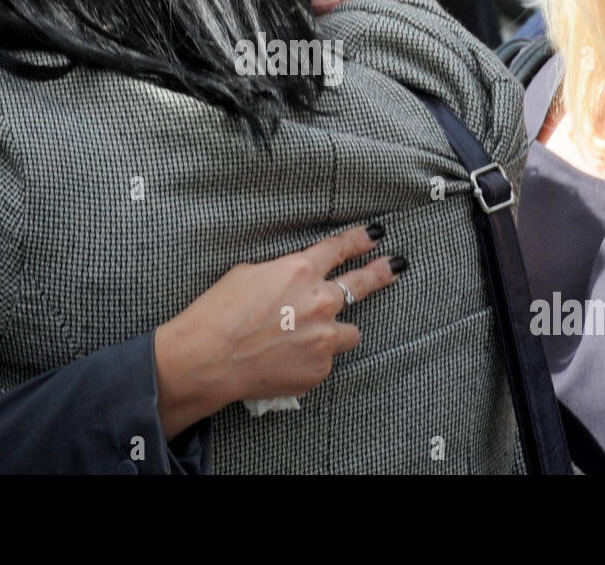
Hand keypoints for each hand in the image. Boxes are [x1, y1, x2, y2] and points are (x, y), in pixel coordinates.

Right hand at [153, 224, 402, 437]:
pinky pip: (325, 359)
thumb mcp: (249, 274)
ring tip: (310, 337)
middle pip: (362, 282)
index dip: (360, 240)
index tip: (375, 235)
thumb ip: (283, 274)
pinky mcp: (319, 368)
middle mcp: (320, 301)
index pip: (340, 249)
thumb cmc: (219, 312)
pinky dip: (311, 359)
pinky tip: (284, 360)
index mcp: (301, 271)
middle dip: (381, 272)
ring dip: (335, 331)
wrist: (209, 359)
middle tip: (396, 266)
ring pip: (350, 332)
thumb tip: (293, 282)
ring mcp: (323, 337)